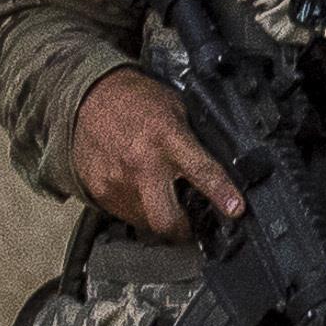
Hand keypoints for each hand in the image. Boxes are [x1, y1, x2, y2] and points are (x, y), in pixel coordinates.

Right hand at [68, 69, 244, 239]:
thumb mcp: (175, 110)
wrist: (89, 96)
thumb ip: (192, 142)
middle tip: (190, 223)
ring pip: (146, 222)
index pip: (202, 173)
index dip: (222, 195)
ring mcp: (117, 182)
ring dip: (157, 215)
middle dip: (183, 229)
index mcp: (166, 139)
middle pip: (166, 220)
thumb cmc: (136, 100)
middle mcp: (141, 164)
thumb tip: (217, 170)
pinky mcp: (99, 191)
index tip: (235, 210)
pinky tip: (137, 187)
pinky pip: (125, 213)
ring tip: (158, 194)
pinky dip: (136, 207)